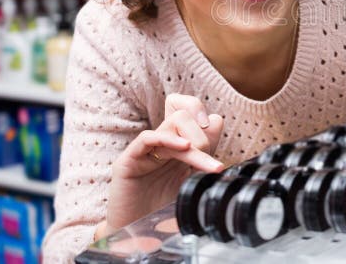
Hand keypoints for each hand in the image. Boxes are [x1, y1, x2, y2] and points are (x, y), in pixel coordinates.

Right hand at [100, 94, 223, 236]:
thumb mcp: (193, 178)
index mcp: (175, 145)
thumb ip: (205, 152)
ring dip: (196, 142)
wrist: (139, 235)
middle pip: (183, 115)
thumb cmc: (164, 209)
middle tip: (211, 163)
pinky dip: (169, 139)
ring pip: (172, 125)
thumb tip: (216, 120)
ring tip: (206, 165)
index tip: (216, 133)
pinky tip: (185, 148)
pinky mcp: (128, 161)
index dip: (204, 117)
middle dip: (203, 136)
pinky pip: (148, 138)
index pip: (187, 109)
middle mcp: (160, 144)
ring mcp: (144, 151)